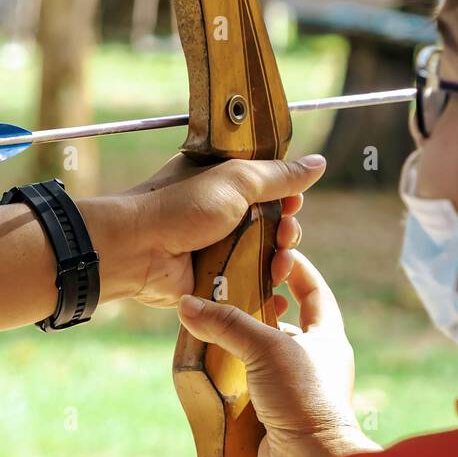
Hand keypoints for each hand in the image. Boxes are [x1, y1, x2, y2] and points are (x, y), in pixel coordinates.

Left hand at [84, 153, 326, 306]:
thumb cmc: (180, 207)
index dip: (287, 195)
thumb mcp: (236, 181)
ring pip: (264, 254)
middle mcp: (220, 212)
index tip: (294, 204)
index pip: (268, 185)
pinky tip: (279, 293)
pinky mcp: (214, 278)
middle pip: (272, 222)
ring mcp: (217, 246)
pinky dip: (267, 288)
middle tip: (286, 237)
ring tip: (280, 266)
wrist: (137, 251)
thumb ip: (280, 176)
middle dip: (287, 231)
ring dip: (280, 260)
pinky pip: (249, 282)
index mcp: (223, 181)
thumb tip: (320, 163)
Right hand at [176, 250, 381, 456]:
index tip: (274, 252)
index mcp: (328, 334)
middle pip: (286, 321)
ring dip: (242, 345)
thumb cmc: (305, 397)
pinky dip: (235, 376)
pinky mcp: (279, 409)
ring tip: (211, 329)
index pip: (314, 289)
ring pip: (266, 354)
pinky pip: (254, 384)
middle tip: (227, 294)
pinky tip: (212, 369)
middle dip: (257, 308)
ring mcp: (298, 384)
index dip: (296, 268)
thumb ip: (229, 324)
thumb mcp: (267, 349)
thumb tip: (188, 303)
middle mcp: (317, 357)